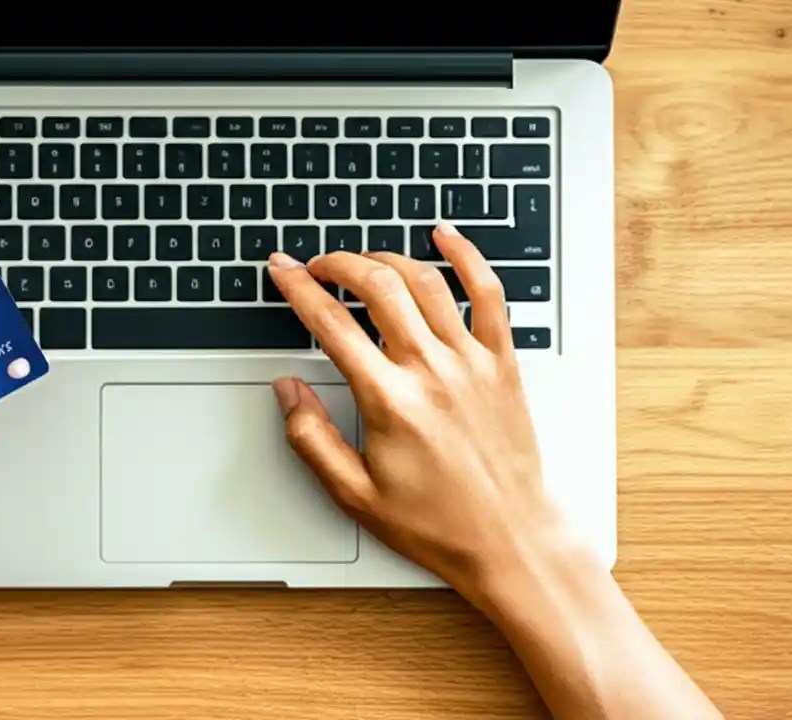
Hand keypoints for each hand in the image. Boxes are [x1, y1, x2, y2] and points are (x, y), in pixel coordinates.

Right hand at [269, 225, 722, 718]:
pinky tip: (444, 236)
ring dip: (387, 258)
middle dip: (338, 263)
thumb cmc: (436, 523)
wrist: (510, 540)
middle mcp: (431, 371)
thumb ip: (311, 437)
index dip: (298, 288)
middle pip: (377, 287)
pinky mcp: (502, 362)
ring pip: (425, 281)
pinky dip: (466, 255)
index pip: (331, 324)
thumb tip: (287, 389)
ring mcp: (471, 361)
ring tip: (363, 261)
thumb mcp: (354, 493)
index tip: (281, 270)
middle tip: (317, 265)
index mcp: (390, 402)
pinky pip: (488, 292)